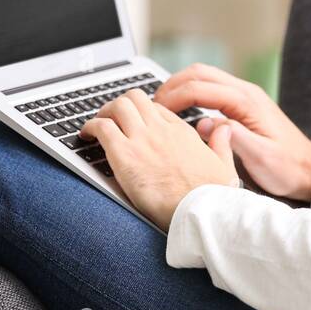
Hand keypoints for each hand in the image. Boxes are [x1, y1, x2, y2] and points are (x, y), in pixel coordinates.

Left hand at [78, 88, 238, 230]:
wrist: (200, 210)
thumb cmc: (213, 195)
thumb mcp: (225, 165)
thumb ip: (222, 144)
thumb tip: (224, 129)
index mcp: (184, 132)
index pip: (158, 109)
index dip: (143, 114)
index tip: (135, 125)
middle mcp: (162, 130)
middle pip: (136, 98)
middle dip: (120, 105)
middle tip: (111, 119)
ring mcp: (143, 139)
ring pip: (117, 106)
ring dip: (103, 112)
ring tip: (95, 126)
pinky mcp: (125, 154)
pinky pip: (101, 127)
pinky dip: (90, 128)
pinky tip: (86, 136)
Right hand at [153, 63, 310, 201]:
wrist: (309, 170)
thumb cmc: (287, 168)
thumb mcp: (260, 157)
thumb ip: (232, 138)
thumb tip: (203, 123)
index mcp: (248, 102)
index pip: (201, 88)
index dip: (174, 96)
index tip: (155, 111)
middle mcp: (246, 92)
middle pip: (199, 73)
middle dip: (172, 85)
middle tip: (151, 106)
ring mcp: (245, 96)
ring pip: (204, 77)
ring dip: (180, 87)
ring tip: (160, 107)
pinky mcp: (243, 104)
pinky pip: (211, 89)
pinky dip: (191, 93)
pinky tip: (180, 111)